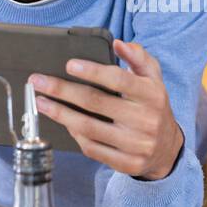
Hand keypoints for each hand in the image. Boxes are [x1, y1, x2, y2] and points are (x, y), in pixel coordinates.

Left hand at [29, 39, 183, 179]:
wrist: (167, 147)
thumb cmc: (153, 106)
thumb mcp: (153, 78)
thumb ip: (138, 57)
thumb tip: (119, 44)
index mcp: (152, 95)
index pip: (119, 80)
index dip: (93, 71)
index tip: (70, 65)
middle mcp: (145, 120)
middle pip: (96, 103)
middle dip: (63, 90)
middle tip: (39, 81)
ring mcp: (136, 144)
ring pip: (89, 128)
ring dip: (60, 114)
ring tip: (41, 102)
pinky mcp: (127, 163)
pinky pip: (92, 148)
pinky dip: (74, 135)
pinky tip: (63, 123)